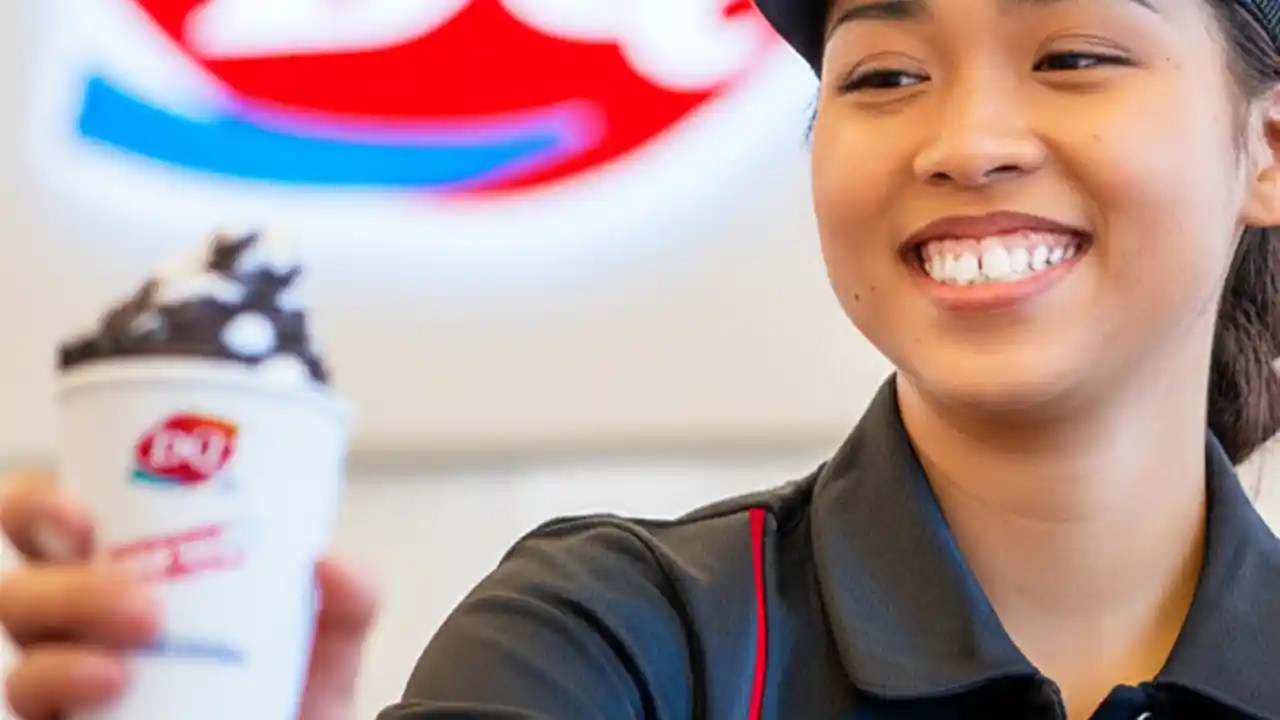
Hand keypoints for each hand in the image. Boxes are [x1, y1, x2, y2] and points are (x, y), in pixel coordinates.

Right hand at [0, 470, 377, 719]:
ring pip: (21, 654)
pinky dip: (61, 688)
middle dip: (60, 585)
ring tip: (133, 653)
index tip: (82, 513)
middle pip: (21, 586)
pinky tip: (108, 685)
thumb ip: (348, 597)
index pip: (53, 523)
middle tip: (139, 600)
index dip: (40, 507)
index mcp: (132, 572)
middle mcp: (85, 625)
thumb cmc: (291, 687)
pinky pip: (30, 712)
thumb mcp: (328, 638)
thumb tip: (331, 562)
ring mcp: (70, 682)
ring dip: (67, 642)